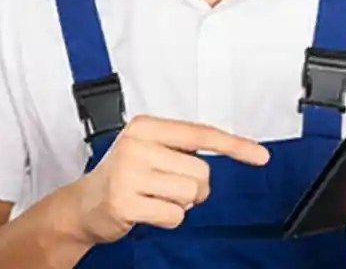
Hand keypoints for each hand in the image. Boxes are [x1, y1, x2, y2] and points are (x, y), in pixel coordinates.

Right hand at [69, 115, 269, 243]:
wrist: (84, 204)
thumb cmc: (123, 176)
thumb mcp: (149, 149)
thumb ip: (182, 147)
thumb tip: (230, 151)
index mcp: (145, 126)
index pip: (201, 133)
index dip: (235, 145)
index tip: (260, 155)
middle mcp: (136, 145)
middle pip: (201, 171)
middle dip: (193, 187)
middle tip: (167, 188)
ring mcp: (129, 173)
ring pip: (189, 193)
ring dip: (179, 203)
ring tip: (154, 198)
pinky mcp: (125, 200)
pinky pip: (174, 215)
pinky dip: (167, 219)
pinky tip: (147, 211)